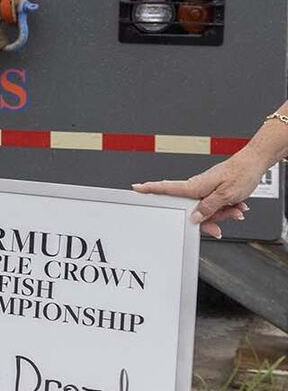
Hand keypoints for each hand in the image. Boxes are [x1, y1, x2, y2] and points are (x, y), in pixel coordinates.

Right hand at [132, 155, 263, 237]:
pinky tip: (237, 206)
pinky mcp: (214, 191)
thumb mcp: (224, 196)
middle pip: (192, 208)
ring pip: (207, 209)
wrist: (255, 163)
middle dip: (209, 218)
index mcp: (195, 185)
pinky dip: (227, 208)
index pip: (167, 187)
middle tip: (218, 226)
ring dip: (223, 213)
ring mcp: (206, 189)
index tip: (136, 188)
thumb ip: (207, 208)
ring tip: (236, 208)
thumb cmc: (241, 174)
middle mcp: (198, 187)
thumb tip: (195, 217)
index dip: (151, 189)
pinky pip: (216, 205)